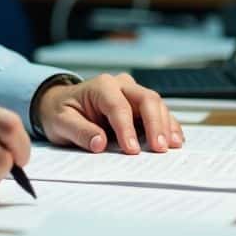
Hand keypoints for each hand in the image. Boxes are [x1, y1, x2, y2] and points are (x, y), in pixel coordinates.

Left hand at [34, 73, 183, 154]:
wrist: (61, 104)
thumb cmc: (61, 112)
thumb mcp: (61, 123)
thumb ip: (79, 132)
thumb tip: (99, 143)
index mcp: (101, 86)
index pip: (118, 106)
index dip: (126, 129)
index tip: (132, 150)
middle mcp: (120, 85)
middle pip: (146, 99)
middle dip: (155, 124)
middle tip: (159, 148)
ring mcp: (132, 93)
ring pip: (157, 104)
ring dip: (165, 125)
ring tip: (170, 147)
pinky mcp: (139, 105)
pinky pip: (159, 112)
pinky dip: (168, 125)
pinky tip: (174, 140)